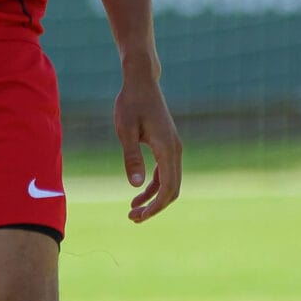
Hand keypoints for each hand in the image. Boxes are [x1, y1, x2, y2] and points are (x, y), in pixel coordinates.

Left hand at [113, 66, 181, 222]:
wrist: (141, 82)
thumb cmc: (131, 103)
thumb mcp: (126, 130)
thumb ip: (131, 157)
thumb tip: (134, 185)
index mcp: (167, 148)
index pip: (168, 187)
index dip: (156, 206)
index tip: (139, 217)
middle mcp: (175, 150)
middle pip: (172, 189)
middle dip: (155, 207)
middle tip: (133, 219)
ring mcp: (173, 148)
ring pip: (169, 182)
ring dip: (154, 199)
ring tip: (133, 211)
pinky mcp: (167, 145)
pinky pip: (165, 172)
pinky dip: (154, 186)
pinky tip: (138, 192)